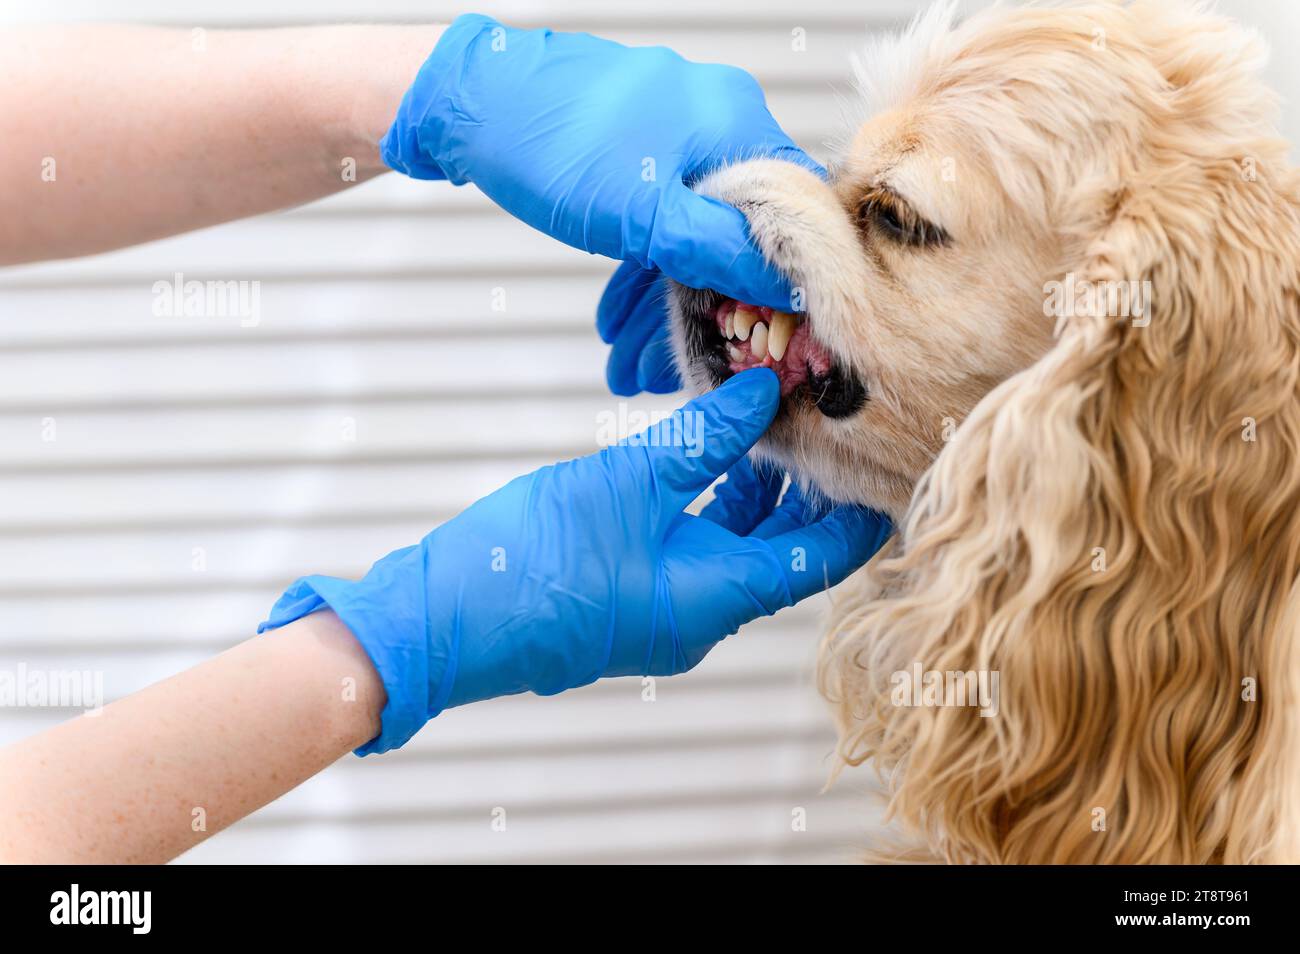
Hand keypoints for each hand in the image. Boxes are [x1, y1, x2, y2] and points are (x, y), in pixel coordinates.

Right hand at [260, 370, 890, 753]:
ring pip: (740, 544)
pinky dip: (714, 500)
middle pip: (786, 549)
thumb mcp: (628, 481)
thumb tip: (763, 392)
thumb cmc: (532, 562)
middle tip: (826, 412)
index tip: (884, 449)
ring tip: (777, 416)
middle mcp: (704, 613)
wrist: (443, 620)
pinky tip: (714, 449)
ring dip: (759, 487)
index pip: (823, 557)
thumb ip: (703, 436)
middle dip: (809, 483)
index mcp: (719, 598)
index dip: (860, 505)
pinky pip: (696, 545)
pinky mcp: (632, 592)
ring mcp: (667, 607)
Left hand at [379, 14, 822, 395]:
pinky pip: (653, 220)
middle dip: (698, 313)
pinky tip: (615, 323)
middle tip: (669, 376)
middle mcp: (714, 119)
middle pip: (729, 234)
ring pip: (685, 234)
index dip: (779, 284)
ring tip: (630, 366)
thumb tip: (790, 284)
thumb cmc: (550, 146)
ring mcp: (671, 132)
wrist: (461, 102)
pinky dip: (637, 271)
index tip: (763, 341)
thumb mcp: (646, 215)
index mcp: (735, 121)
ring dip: (658, 305)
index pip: (791, 212)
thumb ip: (720, 250)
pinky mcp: (633, 148)